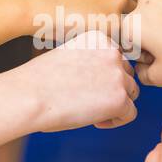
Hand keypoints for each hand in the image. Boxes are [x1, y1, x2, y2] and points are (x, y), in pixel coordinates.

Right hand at [13, 30, 139, 130]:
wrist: (29, 96)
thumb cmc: (39, 81)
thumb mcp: (69, 58)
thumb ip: (91, 63)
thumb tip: (108, 82)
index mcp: (98, 38)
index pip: (115, 59)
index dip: (103, 77)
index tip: (84, 88)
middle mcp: (112, 52)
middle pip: (127, 75)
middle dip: (112, 90)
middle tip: (88, 103)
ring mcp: (118, 75)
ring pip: (131, 93)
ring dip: (115, 105)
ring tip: (91, 113)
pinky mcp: (120, 99)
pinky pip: (130, 114)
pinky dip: (116, 121)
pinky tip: (95, 122)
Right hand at [18, 0, 139, 39]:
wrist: (29, 1)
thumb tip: (118, 9)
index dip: (123, 8)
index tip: (108, 19)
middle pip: (138, 6)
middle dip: (128, 20)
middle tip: (109, 34)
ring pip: (135, 23)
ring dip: (125, 34)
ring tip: (104, 41)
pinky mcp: (112, 20)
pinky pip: (125, 39)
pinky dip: (116, 45)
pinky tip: (99, 45)